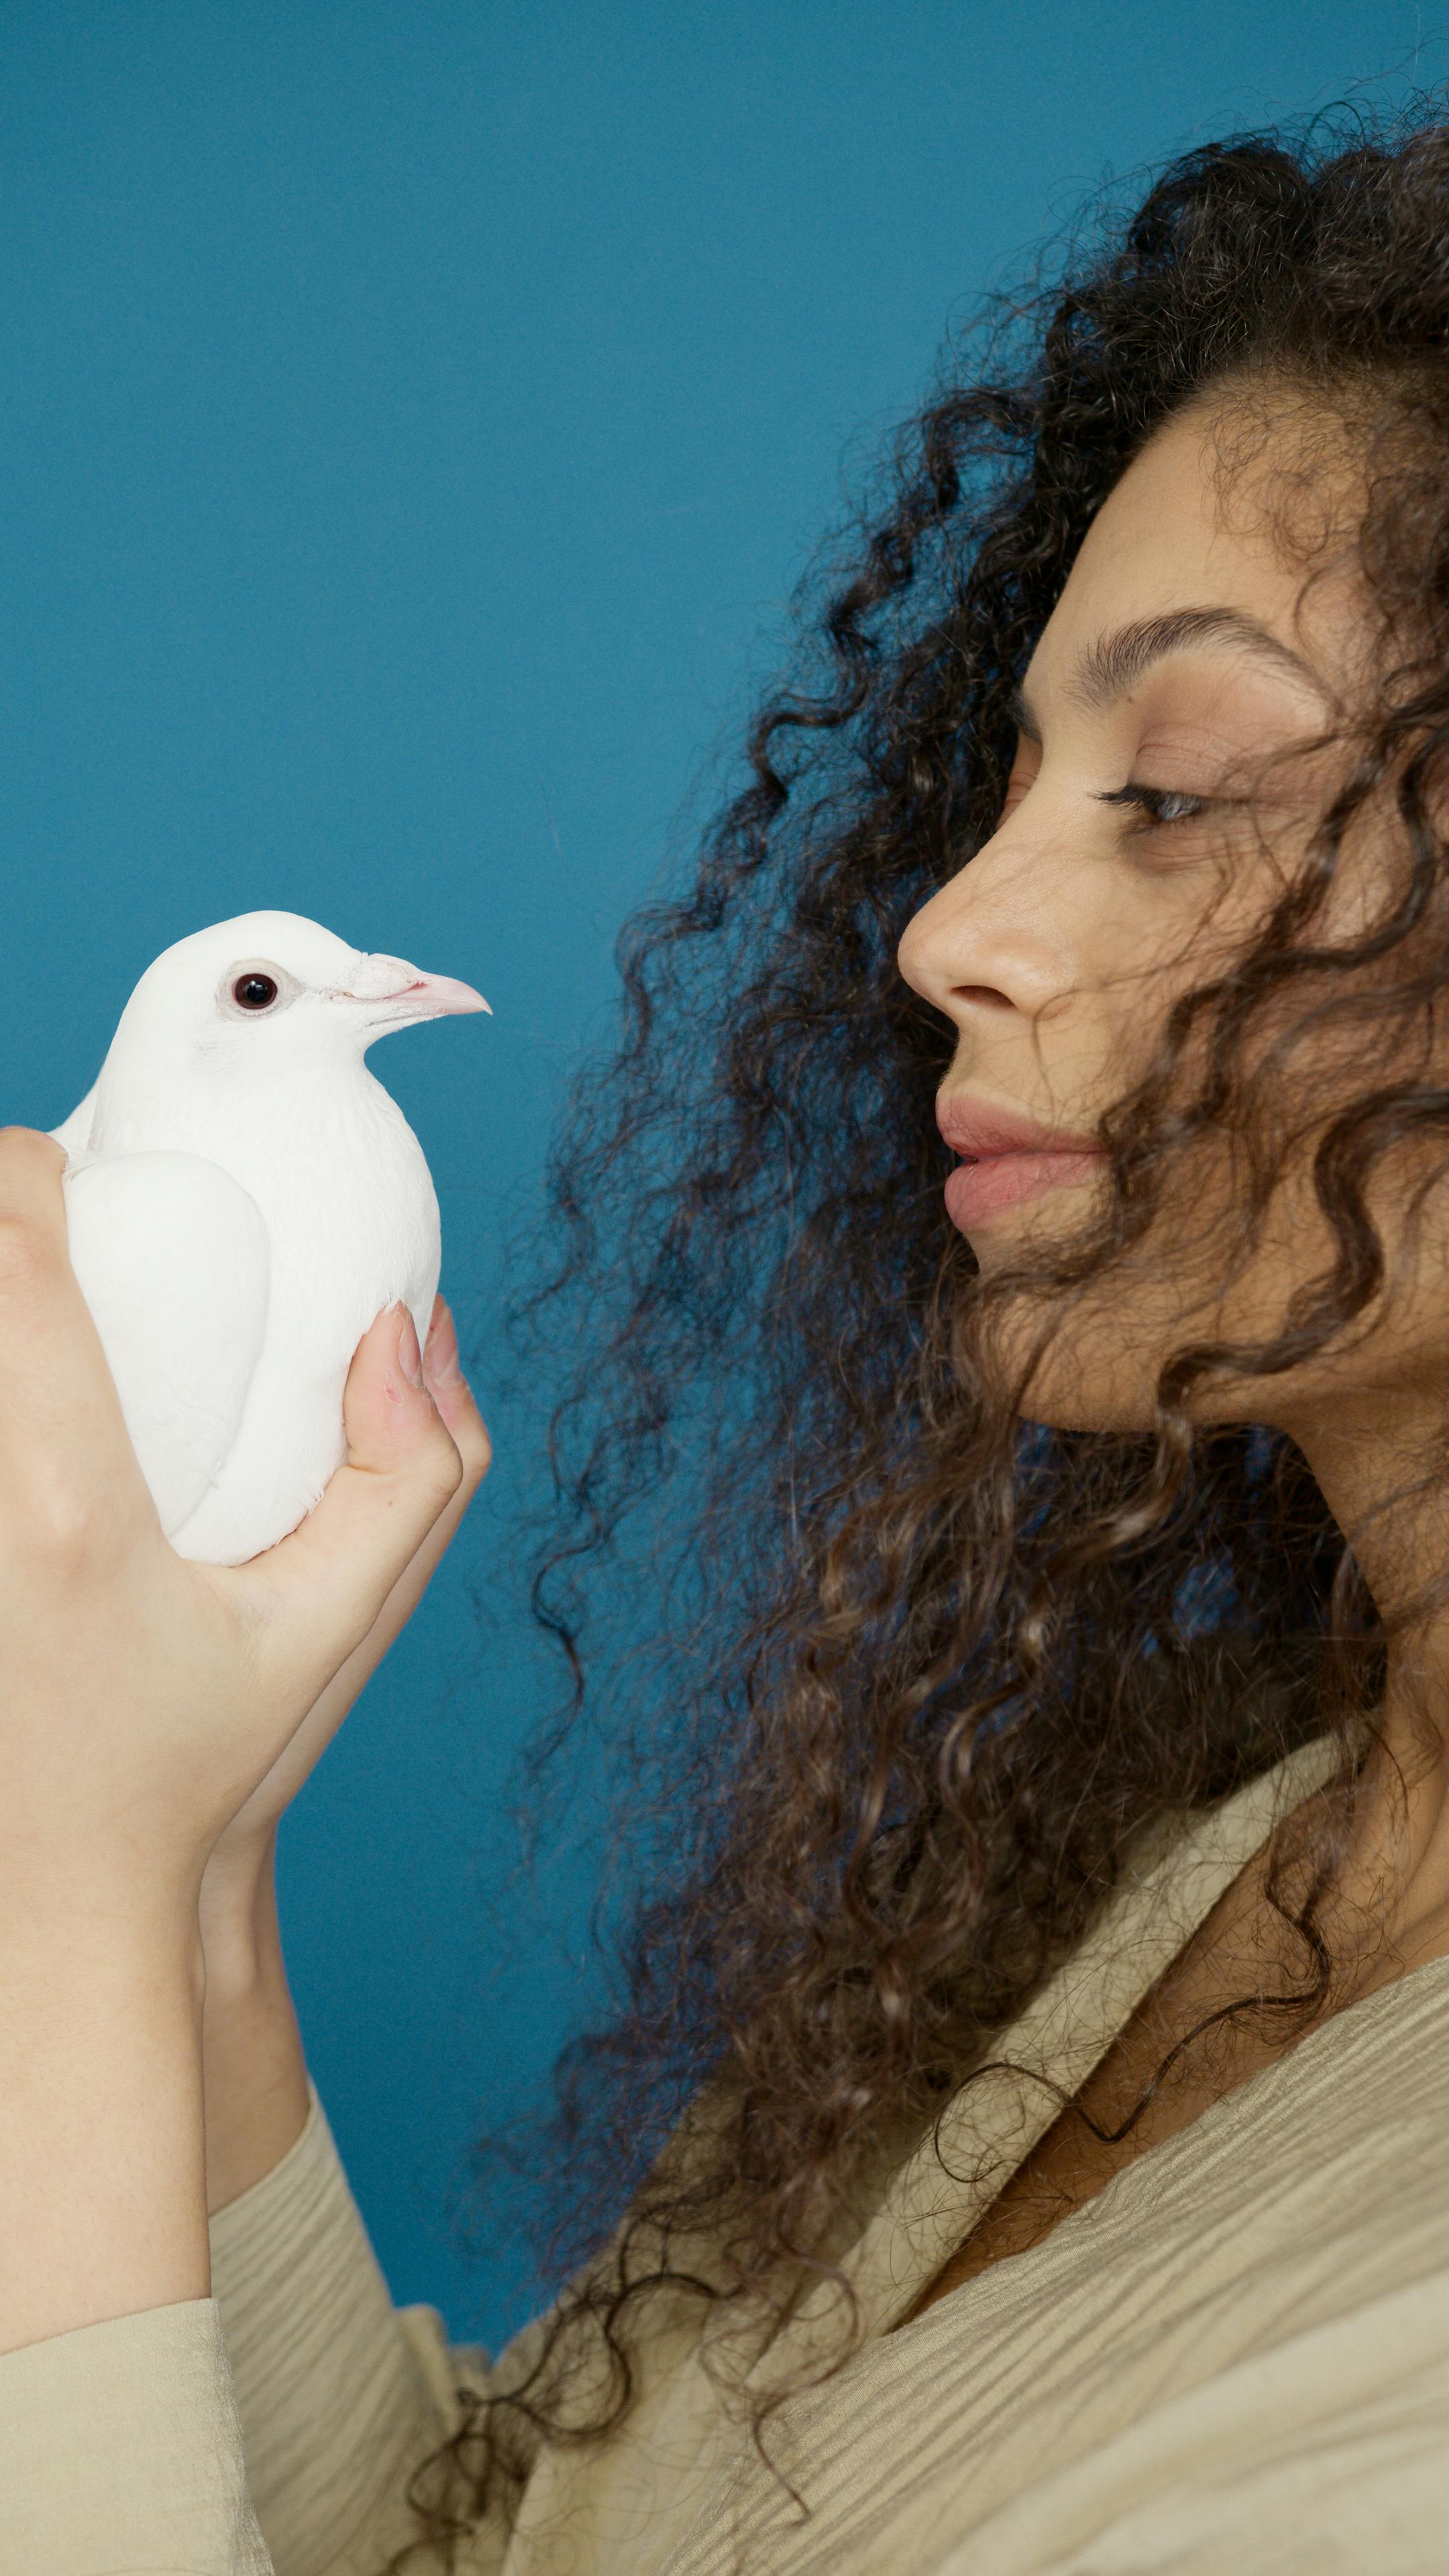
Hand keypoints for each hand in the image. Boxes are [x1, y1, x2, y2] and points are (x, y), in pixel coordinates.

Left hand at [0, 1128, 470, 1933]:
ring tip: (24, 1310)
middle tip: (37, 1221)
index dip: (21, 1163)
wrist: (50, 1904)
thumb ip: (415, 1474)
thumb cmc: (194, 1767)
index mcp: (71, 1507)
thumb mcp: (333, 1630)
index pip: (9, 1252)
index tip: (63, 1164)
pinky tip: (15, 1404)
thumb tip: (404, 1323)